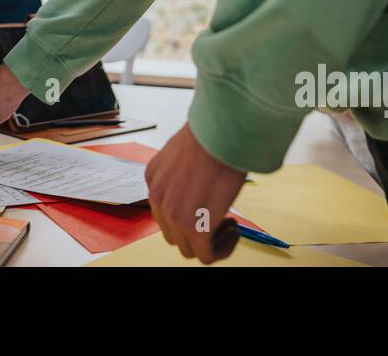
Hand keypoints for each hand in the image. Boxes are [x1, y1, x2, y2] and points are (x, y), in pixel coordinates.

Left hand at [145, 123, 247, 263]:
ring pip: (188, 248)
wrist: (221, 131)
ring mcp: (172, 214)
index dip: (189, 213)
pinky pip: (206, 255)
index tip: (208, 204)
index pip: (164, 210)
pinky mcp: (193, 227)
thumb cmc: (212, 134)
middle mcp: (157, 197)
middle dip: (197, 229)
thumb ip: (184, 173)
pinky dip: (222, 249)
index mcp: (153, 177)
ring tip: (229, 223)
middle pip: (173, 232)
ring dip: (210, 240)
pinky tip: (233, 230)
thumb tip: (200, 187)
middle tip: (221, 216)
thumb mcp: (186, 152)